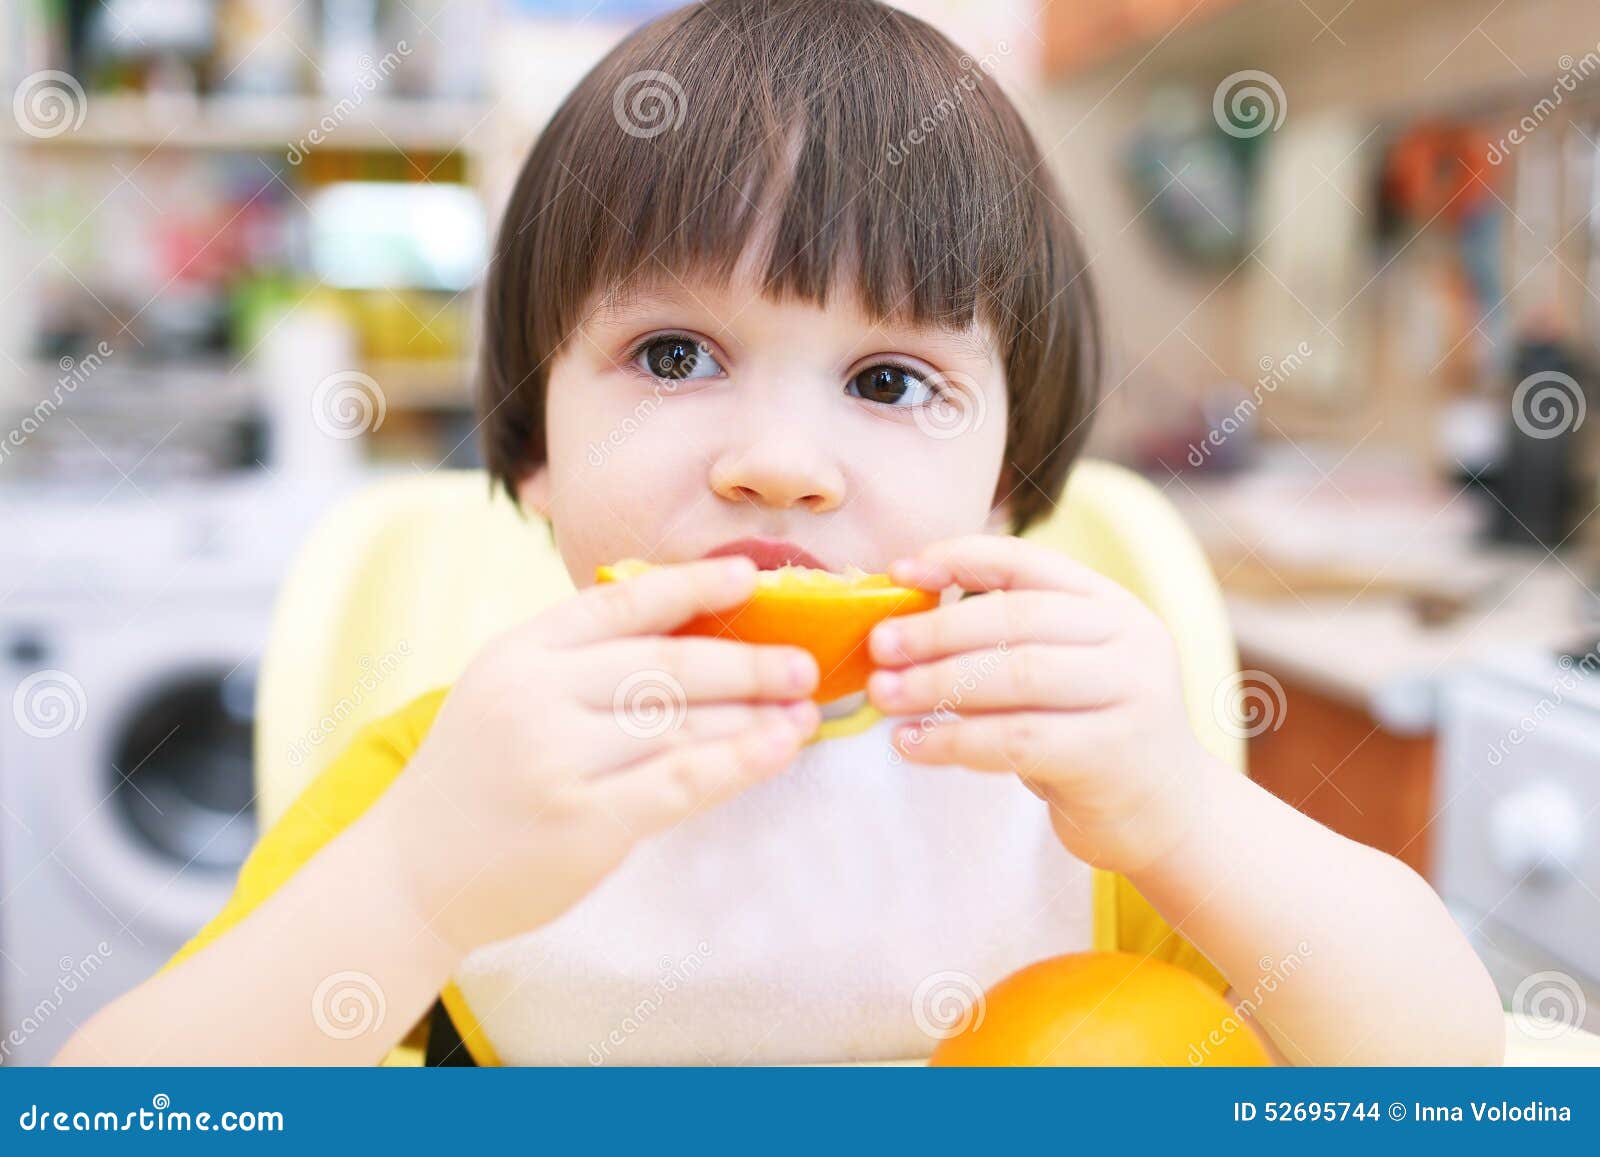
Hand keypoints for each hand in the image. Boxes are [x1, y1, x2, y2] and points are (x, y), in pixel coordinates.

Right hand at [375, 556, 819, 956]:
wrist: (410, 872)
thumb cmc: (478, 777)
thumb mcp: (508, 692)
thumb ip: (580, 661)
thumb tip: (694, 630)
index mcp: (520, 650)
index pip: (622, 601)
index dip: (693, 584)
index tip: (751, 576)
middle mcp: (534, 695)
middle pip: (665, 664)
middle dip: (747, 661)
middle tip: (804, 664)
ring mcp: (555, 759)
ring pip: (680, 723)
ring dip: (754, 714)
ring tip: (805, 711)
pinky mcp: (580, 823)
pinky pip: (678, 783)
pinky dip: (738, 762)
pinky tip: (778, 749)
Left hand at [864, 534, 1219, 874]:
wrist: (1167, 816)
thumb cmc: (1090, 735)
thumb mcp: (1062, 672)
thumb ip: (1008, 641)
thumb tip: (904, 621)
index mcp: (1111, 604)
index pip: (1027, 562)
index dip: (959, 558)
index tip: (900, 571)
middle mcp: (1129, 639)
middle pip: (1017, 618)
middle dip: (937, 630)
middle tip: (879, 646)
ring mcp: (1130, 695)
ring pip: (1016, 675)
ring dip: (937, 684)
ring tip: (883, 696)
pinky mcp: (1113, 754)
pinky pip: (1017, 739)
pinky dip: (954, 741)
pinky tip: (911, 745)